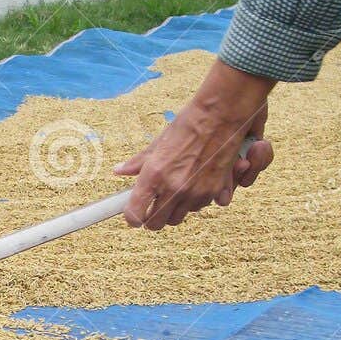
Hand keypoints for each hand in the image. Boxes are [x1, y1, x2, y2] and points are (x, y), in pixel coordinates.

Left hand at [114, 60, 276, 228]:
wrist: (221, 115)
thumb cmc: (188, 125)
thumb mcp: (159, 143)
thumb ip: (138, 162)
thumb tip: (119, 171)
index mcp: (154, 175)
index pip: (135, 214)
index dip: (132, 218)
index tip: (133, 216)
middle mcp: (174, 188)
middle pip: (156, 224)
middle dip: (153, 218)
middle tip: (152, 207)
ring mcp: (195, 193)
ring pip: (178, 217)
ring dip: (174, 209)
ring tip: (174, 191)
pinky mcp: (214, 192)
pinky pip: (199, 207)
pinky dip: (195, 201)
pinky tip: (194, 185)